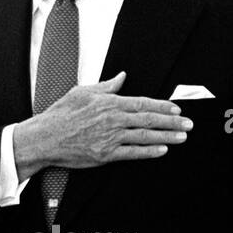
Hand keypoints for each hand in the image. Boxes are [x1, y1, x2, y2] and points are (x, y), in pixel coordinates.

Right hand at [12, 71, 191, 178]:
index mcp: (108, 103)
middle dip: (172, 122)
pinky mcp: (106, 155)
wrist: (45, 138)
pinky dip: (149, 152)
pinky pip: (133, 153)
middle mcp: (112, 120)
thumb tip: (122, 77)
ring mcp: (110, 138)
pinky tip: (162, 150)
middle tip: (188, 124)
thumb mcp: (82, 92)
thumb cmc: (61, 115)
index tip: (177, 109)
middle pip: (149, 120)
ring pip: (145, 137)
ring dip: (167, 137)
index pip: (142, 103)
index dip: (163, 106)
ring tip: (182, 137)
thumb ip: (106, 85)